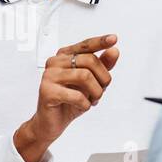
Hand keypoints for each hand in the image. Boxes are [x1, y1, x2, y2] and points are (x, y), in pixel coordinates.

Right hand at [14, 34, 119, 161]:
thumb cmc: (69, 101)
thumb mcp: (90, 83)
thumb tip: (114, 51)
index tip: (113, 39)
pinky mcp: (47, 91)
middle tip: (101, 91)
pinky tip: (82, 106)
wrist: (51, 123)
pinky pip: (76, 95)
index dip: (100, 42)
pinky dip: (85, 104)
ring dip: (95, 92)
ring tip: (92, 100)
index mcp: (64, 57)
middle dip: (103, 78)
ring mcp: (49, 76)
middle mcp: (55, 62)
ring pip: (85, 76)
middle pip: (90, 60)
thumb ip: (101, 66)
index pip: (85, 45)